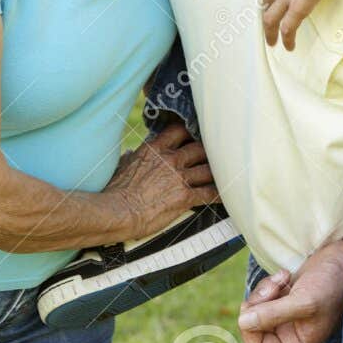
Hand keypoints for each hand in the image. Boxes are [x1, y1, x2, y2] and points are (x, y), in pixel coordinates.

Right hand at [104, 124, 218, 238]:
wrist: (115, 212)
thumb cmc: (114, 191)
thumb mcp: (122, 166)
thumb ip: (132, 157)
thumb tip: (130, 154)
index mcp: (155, 149)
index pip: (179, 130)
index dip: (191, 131)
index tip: (198, 133)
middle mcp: (170, 160)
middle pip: (199, 149)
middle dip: (209, 152)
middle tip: (219, 153)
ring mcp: (179, 178)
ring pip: (208, 170)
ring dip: (218, 172)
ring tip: (227, 172)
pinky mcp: (184, 196)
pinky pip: (209, 193)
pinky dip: (220, 193)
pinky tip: (228, 193)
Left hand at [237, 240, 342, 342]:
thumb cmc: (332, 284)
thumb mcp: (304, 302)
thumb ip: (273, 314)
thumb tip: (242, 322)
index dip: (250, 330)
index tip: (257, 307)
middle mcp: (291, 333)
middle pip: (253, 327)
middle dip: (258, 304)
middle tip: (273, 288)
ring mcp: (287, 315)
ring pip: (256, 308)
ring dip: (264, 290)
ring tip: (282, 278)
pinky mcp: (286, 299)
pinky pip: (264, 295)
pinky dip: (270, 283)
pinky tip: (286, 274)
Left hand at [260, 0, 342, 50]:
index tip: (269, 0)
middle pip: (265, 2)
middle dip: (264, 15)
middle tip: (266, 26)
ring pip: (270, 19)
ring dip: (270, 33)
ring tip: (273, 43)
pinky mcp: (297, 7)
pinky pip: (288, 28)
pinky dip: (286, 39)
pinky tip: (288, 47)